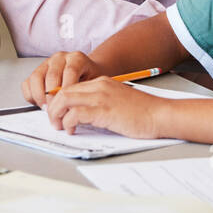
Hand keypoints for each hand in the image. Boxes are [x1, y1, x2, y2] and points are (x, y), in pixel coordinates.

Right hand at [21, 51, 104, 105]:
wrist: (87, 72)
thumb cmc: (90, 79)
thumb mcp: (95, 83)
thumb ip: (85, 91)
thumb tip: (74, 107)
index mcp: (76, 58)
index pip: (70, 71)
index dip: (67, 90)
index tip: (67, 105)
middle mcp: (60, 58)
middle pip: (52, 76)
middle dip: (53, 97)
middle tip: (56, 112)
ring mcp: (46, 63)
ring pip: (36, 78)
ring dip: (40, 97)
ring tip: (47, 109)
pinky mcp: (37, 71)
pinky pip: (27, 83)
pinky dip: (31, 96)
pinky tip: (40, 103)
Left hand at [45, 77, 163, 138]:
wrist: (160, 115)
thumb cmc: (143, 113)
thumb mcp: (118, 102)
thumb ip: (100, 104)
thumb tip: (81, 116)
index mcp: (102, 82)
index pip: (71, 87)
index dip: (59, 101)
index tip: (58, 113)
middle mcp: (99, 86)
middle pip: (63, 92)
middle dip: (53, 107)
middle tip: (54, 122)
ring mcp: (101, 97)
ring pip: (64, 100)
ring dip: (57, 115)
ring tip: (59, 127)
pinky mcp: (104, 111)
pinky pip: (75, 114)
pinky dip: (68, 123)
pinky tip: (72, 130)